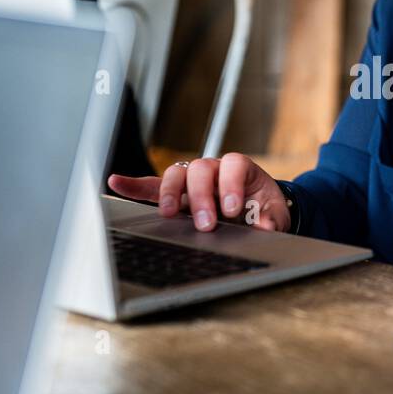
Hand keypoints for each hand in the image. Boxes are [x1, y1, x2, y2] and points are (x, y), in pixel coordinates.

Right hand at [107, 153, 290, 232]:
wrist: (258, 208)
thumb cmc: (264, 208)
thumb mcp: (275, 214)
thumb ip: (270, 219)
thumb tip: (263, 228)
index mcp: (240, 169)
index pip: (232, 165)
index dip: (230, 184)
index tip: (231, 209)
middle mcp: (214, 168)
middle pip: (200, 169)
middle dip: (200, 196)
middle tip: (205, 224)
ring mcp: (193, 179)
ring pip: (176, 174)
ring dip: (170, 193)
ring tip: (169, 214)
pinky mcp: (177, 193)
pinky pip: (152, 185)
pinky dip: (135, 185)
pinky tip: (116, 183)